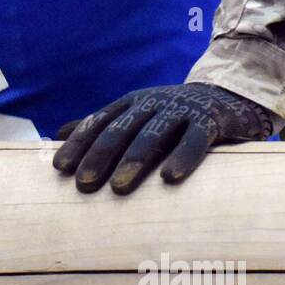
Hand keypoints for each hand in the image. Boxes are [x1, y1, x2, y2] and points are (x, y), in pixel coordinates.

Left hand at [52, 82, 271, 194]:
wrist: (226, 97)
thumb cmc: (171, 115)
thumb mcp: (135, 115)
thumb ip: (101, 124)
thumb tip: (59, 134)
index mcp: (131, 103)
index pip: (99, 122)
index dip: (79, 144)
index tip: (60, 168)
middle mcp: (152, 103)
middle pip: (120, 129)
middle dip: (99, 156)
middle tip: (83, 184)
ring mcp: (180, 110)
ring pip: (153, 134)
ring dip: (133, 160)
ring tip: (117, 187)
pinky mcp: (209, 120)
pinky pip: (195, 140)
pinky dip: (182, 157)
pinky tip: (169, 178)